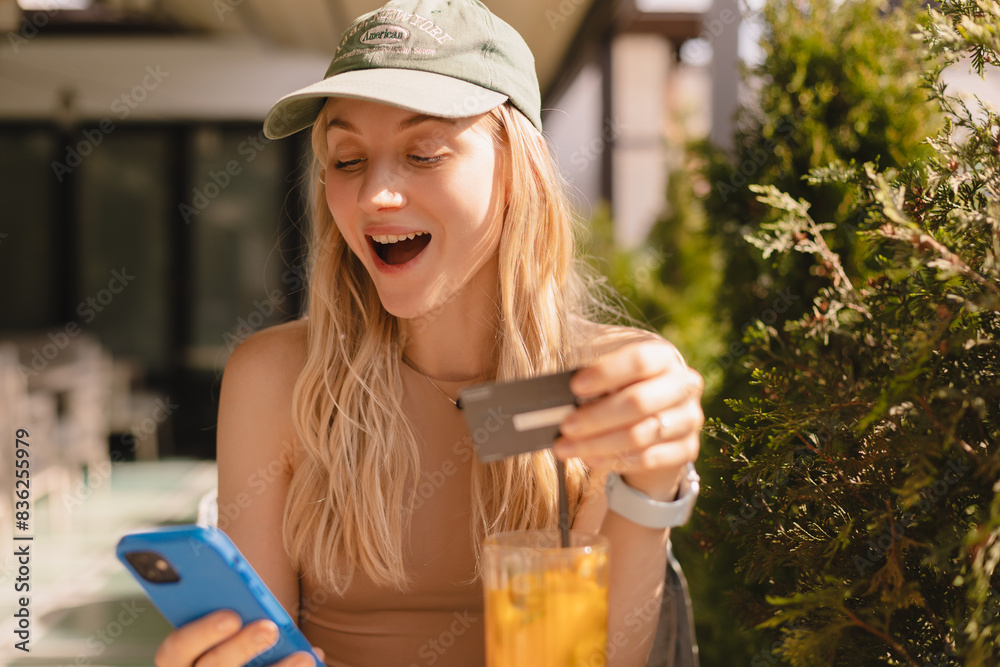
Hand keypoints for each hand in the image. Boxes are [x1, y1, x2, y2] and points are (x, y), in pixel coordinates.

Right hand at [155, 609, 324, 666]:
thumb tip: (257, 601)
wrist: (240, 662)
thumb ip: (223, 614)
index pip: (175, 648)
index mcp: (176, 660)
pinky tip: (311, 661)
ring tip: (304, 655)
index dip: (200, 632)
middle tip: (270, 628)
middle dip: (241, 648)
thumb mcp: (219, 628)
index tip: (232, 616)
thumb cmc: (226, 641)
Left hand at [554, 338, 702, 500]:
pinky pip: (648, 458)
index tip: (575, 387)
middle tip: (565, 426)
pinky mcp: (688, 449)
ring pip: (641, 434)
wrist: (658, 427)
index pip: (639, 360)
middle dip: (596, 417)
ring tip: (567, 448)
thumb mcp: (612, 380)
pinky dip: (615, 460)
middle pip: (639, 401)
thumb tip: (559, 398)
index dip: (606, 373)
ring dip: (598, 443)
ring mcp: (690, 419)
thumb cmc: (625, 393)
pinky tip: (590, 459)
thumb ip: (593, 383)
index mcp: (665, 357)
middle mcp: (684, 385)